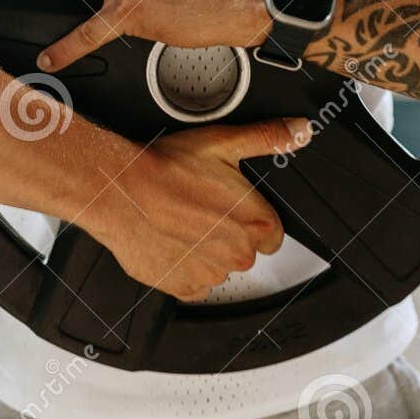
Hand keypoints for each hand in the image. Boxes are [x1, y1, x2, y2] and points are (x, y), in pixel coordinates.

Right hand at [84, 115, 312, 302]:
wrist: (122, 192)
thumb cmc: (167, 170)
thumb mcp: (224, 142)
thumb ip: (267, 138)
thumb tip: (297, 130)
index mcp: (256, 223)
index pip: (273, 234)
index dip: (252, 218)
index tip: (232, 208)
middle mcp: (238, 254)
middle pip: (245, 251)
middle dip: (228, 234)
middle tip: (202, 209)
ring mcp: (210, 274)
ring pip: (218, 267)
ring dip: (205, 251)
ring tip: (182, 222)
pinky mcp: (182, 287)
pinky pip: (192, 283)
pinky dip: (184, 267)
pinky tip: (171, 242)